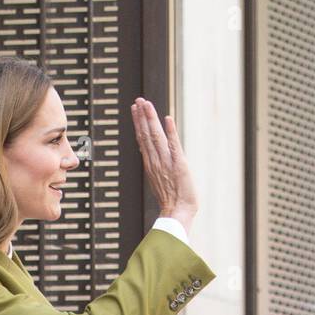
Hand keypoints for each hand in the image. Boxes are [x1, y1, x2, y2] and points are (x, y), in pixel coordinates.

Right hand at [129, 97, 197, 233]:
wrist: (178, 213)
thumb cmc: (172, 202)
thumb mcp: (161, 182)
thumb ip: (156, 169)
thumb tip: (151, 160)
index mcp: (151, 164)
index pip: (142, 139)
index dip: (138, 123)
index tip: (135, 109)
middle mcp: (156, 161)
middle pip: (146, 134)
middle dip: (142, 116)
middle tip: (138, 100)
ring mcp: (166, 162)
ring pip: (155, 136)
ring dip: (151, 119)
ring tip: (146, 104)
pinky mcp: (179, 165)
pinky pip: (173, 145)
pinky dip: (171, 132)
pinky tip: (167, 119)